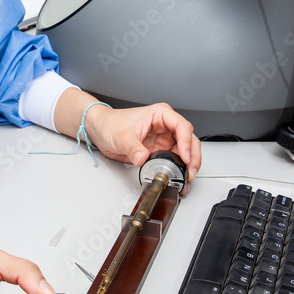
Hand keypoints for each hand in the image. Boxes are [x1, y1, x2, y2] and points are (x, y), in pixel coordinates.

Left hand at [86, 102, 201, 193]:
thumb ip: (133, 148)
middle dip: (193, 156)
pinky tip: (180, 178)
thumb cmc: (111, 124)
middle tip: (190, 171)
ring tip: (187, 178)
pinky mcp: (160, 150)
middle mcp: (166, 126)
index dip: (186, 142)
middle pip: (189, 139)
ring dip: (189, 165)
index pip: (181, 126)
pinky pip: (175, 160)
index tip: (185, 157)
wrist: (101, 130)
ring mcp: (165, 139)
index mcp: (160, 115)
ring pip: (186, 151)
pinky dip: (180, 170)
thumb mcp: (121, 136)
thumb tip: (142, 159)